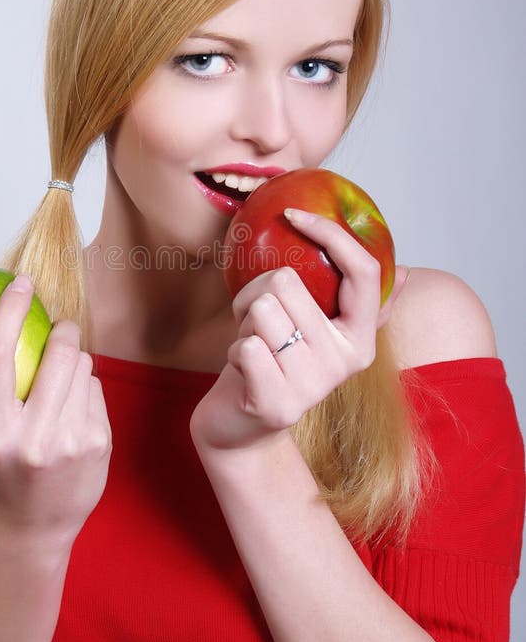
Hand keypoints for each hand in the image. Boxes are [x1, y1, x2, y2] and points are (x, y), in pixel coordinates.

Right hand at [0, 276, 111, 544]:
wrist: (36, 526)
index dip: (9, 311)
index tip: (19, 284)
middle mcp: (34, 439)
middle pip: (57, 354)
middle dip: (60, 329)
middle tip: (55, 327)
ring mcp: (71, 442)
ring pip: (82, 367)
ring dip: (72, 358)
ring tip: (58, 372)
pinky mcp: (99, 443)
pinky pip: (96, 389)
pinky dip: (84, 387)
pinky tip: (71, 403)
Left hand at [190, 209, 408, 452]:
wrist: (243, 427)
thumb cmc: (275, 364)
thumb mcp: (316, 330)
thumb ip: (357, 304)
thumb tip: (407, 272)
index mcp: (361, 338)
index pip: (363, 272)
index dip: (331, 234)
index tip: (293, 214)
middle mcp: (346, 361)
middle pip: (286, 282)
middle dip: (255, 294)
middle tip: (257, 324)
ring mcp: (315, 385)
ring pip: (261, 309)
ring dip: (242, 324)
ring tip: (253, 346)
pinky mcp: (278, 404)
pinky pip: (245, 345)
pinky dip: (234, 351)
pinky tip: (244, 373)